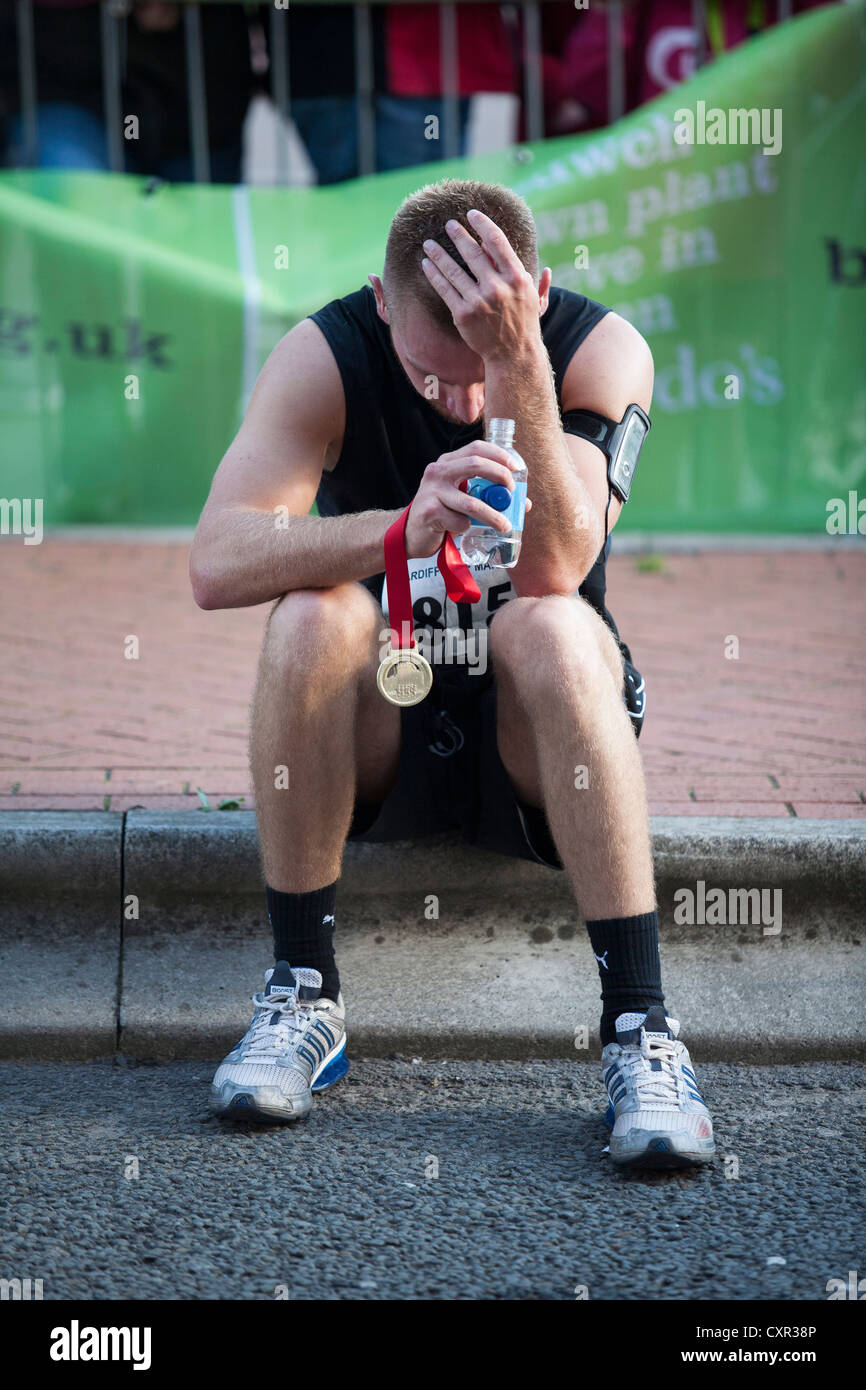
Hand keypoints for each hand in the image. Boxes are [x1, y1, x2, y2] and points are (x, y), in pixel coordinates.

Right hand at [404, 440, 525, 558]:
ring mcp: (431, 492)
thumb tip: (523, 503)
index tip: (517, 468)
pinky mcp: (429, 512)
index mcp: (448, 463)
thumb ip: (487, 496)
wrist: (412, 534)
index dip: (499, 455)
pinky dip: (468, 527)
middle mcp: (438, 472)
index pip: (476, 448)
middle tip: (512, 492)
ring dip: (493, 515)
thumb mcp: (461, 497)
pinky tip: (465, 530)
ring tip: (505, 525)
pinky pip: (459, 521)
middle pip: (475, 465)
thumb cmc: (442, 513)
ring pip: (471, 502)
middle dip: (500, 476)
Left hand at [420, 209, 544, 363]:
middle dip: (458, 234)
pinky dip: (434, 275)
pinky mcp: (463, 315)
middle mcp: (497, 287)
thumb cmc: (524, 323)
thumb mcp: (532, 296)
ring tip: (428, 243)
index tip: (472, 214)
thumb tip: (527, 260)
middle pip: (472, 252)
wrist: (513, 354)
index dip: (482, 224)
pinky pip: (445, 289)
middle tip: (448, 224)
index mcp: (516, 277)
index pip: (496, 241)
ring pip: (454, 270)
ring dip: (438, 253)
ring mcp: (479, 301)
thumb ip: (527, 275)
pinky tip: (426, 264)